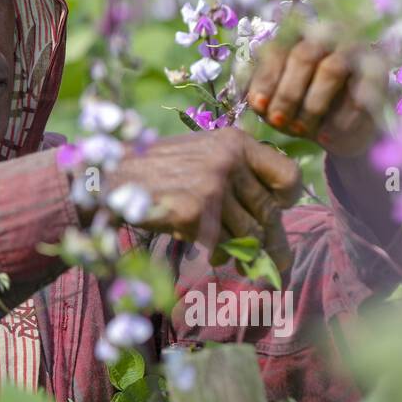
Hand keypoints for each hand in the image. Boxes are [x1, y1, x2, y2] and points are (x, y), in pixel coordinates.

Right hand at [101, 128, 302, 272]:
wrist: (112, 180)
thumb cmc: (160, 173)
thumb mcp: (203, 159)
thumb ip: (240, 181)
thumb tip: (276, 230)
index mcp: (235, 142)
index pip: (289, 175)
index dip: (285, 199)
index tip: (273, 210)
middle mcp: (227, 160)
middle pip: (269, 211)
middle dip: (269, 240)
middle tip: (272, 260)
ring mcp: (212, 185)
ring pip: (250, 233)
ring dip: (244, 252)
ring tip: (234, 258)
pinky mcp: (196, 212)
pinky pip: (224, 245)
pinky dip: (220, 254)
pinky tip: (210, 254)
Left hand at [245, 40, 380, 158]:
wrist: (340, 128)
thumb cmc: (299, 108)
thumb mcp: (276, 103)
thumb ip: (263, 98)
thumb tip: (257, 102)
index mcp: (295, 36)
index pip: (276, 50)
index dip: (266, 79)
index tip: (259, 106)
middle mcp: (326, 34)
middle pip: (304, 55)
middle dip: (289, 94)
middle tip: (280, 122)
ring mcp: (355, 49)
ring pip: (332, 68)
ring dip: (312, 105)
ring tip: (300, 130)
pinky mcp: (378, 72)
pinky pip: (359, 91)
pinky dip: (339, 119)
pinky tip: (324, 138)